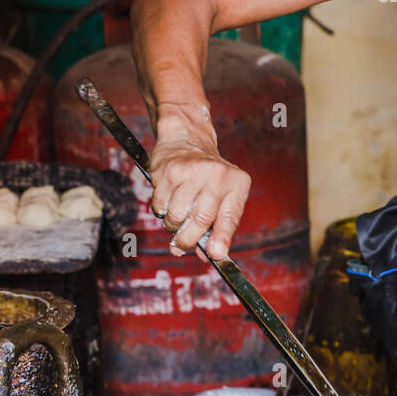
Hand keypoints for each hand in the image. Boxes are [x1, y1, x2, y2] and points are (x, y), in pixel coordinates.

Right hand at [149, 128, 250, 260]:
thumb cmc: (207, 176)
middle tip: (181, 247)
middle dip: (188, 240)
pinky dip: (161, 211)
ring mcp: (192, 172)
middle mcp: (217, 175)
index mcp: (237, 183)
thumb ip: (219, 225)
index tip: (215, 254)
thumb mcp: (223, 195)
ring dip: (172, 225)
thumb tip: (209, 256)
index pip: (230, 216)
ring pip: (176, 215)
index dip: (222, 238)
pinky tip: (168, 199)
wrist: (186, 139)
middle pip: (200, 219)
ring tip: (176, 216)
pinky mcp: (169, 172)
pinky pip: (160, 205)